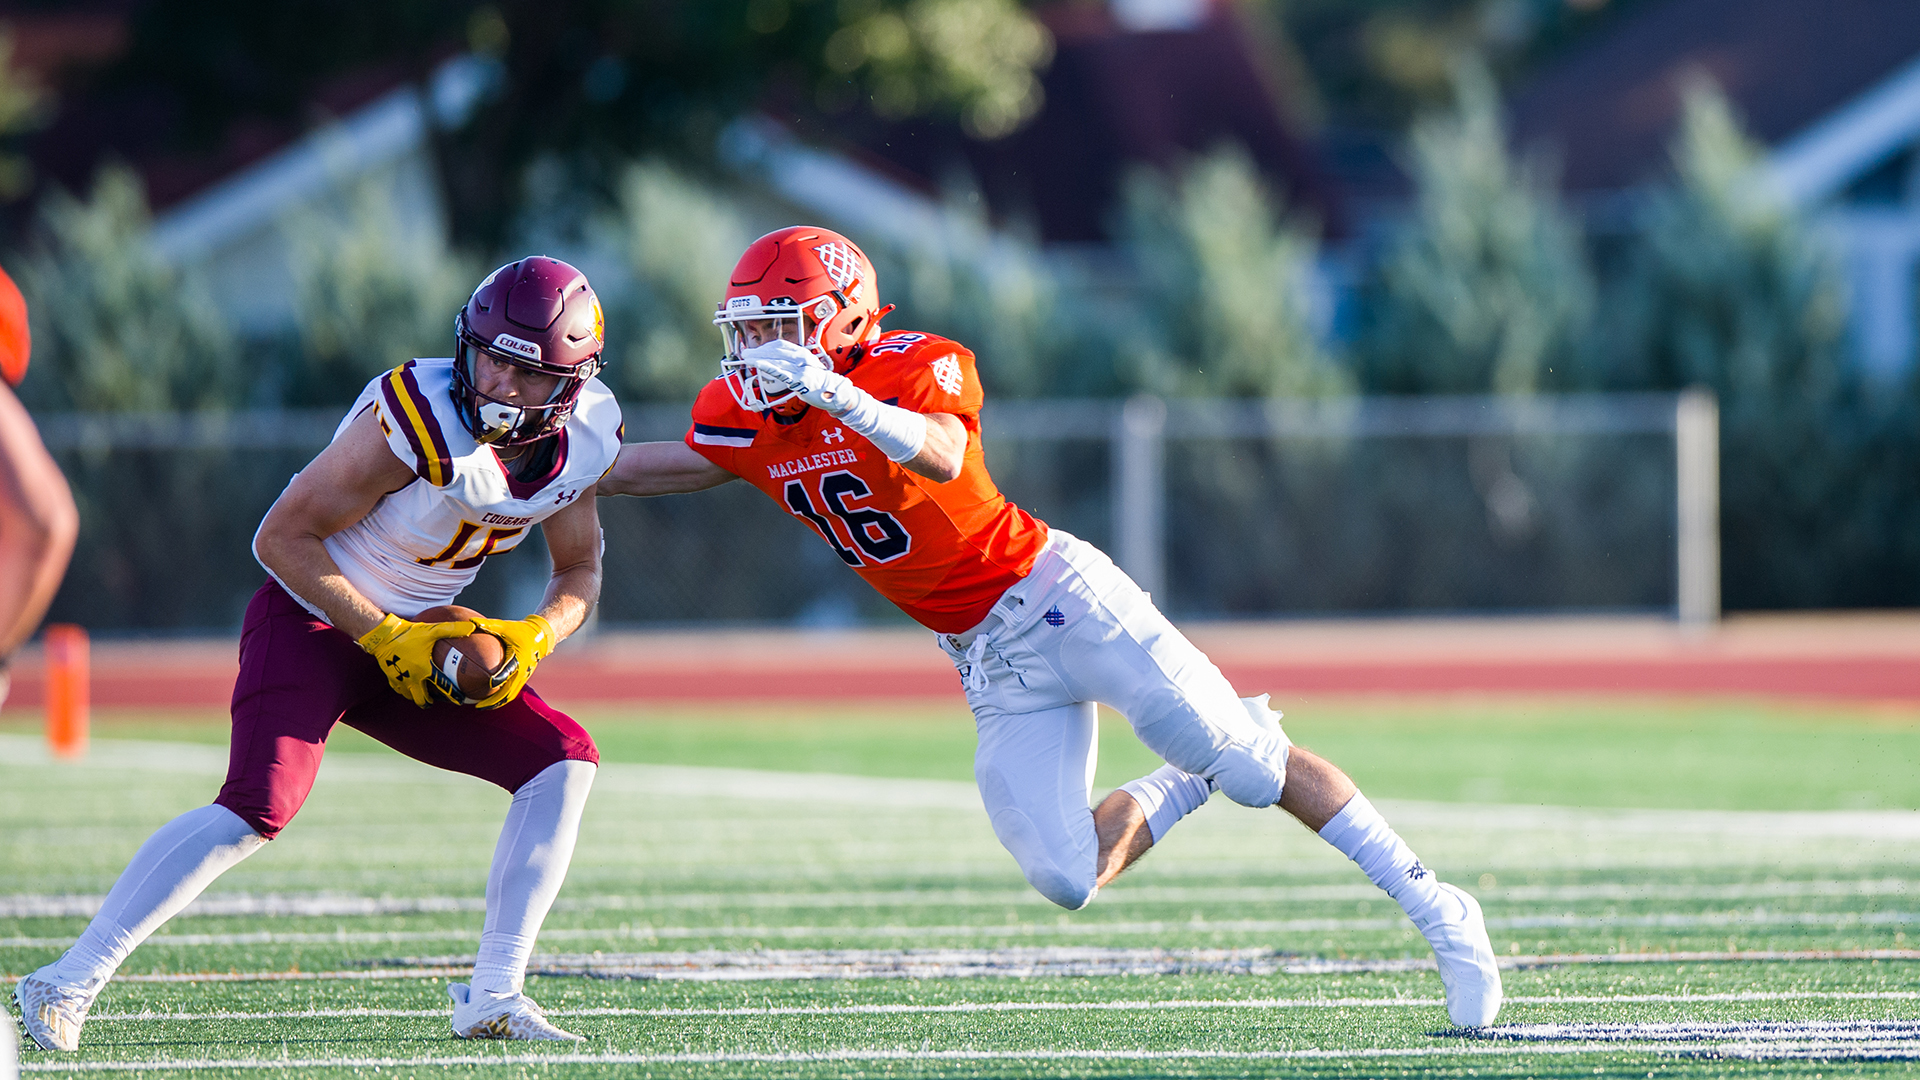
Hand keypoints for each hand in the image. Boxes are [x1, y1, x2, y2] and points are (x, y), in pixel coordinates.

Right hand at [358, 613, 478, 706]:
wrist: (383, 636)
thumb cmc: (408, 634)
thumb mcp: (432, 630)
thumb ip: (452, 629)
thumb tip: (472, 627)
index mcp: (425, 670)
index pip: (443, 687)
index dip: (453, 695)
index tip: (460, 699)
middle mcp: (413, 679)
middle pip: (423, 699)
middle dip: (430, 702)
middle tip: (438, 700)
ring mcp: (400, 680)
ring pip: (410, 696)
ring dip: (417, 697)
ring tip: (424, 695)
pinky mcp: (390, 678)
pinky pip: (399, 690)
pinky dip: (405, 690)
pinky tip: (409, 685)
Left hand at [467, 614, 555, 707]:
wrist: (541, 635)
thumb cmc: (521, 630)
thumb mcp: (505, 626)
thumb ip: (488, 625)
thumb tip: (470, 622)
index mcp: (518, 658)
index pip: (506, 672)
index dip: (496, 679)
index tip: (487, 684)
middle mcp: (522, 670)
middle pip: (508, 691)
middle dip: (494, 700)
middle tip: (478, 706)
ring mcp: (524, 675)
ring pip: (510, 694)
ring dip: (497, 702)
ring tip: (482, 707)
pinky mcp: (523, 677)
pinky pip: (512, 691)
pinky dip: (502, 698)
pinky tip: (490, 700)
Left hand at [744, 340, 855, 414]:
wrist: (837, 393)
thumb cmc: (823, 384)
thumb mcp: (810, 369)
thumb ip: (797, 365)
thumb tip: (783, 365)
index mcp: (804, 353)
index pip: (781, 345)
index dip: (767, 346)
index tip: (757, 349)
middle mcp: (802, 358)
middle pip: (776, 350)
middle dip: (759, 351)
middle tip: (747, 352)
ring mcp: (800, 368)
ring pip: (775, 359)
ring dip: (759, 358)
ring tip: (747, 358)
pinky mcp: (799, 380)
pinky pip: (780, 372)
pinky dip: (766, 366)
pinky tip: (757, 365)